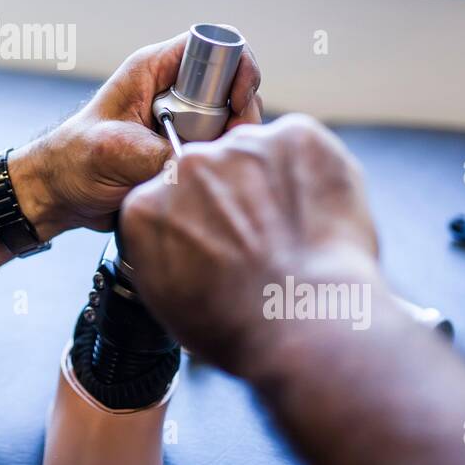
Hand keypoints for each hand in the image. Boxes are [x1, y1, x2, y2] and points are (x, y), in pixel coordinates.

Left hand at [12, 32, 261, 237]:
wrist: (59, 194)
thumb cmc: (71, 161)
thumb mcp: (115, 152)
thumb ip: (159, 156)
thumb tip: (201, 168)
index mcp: (153, 70)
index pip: (214, 48)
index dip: (236, 69)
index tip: (239, 102)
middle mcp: (172, 90)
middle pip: (232, 88)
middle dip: (241, 114)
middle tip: (230, 144)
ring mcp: (181, 120)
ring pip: (230, 121)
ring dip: (231, 142)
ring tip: (215, 165)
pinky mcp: (182, 148)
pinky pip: (217, 149)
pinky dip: (220, 162)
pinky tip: (209, 178)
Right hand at [118, 114, 380, 376]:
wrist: (308, 326)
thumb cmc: (241, 327)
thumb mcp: (166, 299)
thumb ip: (159, 250)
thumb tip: (176, 240)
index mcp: (147, 205)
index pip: (168, 195)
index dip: (196, 218)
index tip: (217, 240)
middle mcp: (188, 166)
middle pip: (208, 167)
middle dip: (230, 195)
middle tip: (259, 238)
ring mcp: (242, 146)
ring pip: (255, 153)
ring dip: (270, 180)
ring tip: (292, 232)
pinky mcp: (296, 137)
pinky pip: (301, 146)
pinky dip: (312, 172)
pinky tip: (316, 214)